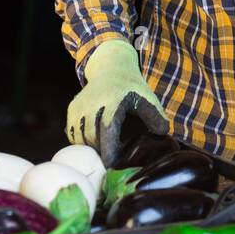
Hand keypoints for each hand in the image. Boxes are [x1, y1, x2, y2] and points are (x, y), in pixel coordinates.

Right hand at [66, 39, 168, 163]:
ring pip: (81, 137)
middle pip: (92, 137)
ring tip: (102, 154)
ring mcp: (80, 106)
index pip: (107, 130)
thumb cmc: (131, 88)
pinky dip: (81, 142)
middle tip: (109, 165)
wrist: (110, 68)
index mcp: (112, 102)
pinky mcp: (72, 109)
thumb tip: (162, 134)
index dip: (108, 150)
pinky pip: (73, 133)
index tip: (112, 164)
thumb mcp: (146, 98)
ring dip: (91, 148)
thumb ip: (155, 116)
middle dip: (100, 152)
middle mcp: (92, 104)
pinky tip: (92, 145)